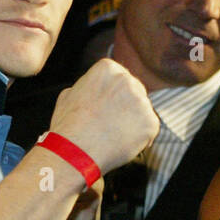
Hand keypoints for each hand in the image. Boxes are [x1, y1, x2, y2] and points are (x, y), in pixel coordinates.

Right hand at [48, 58, 158, 173]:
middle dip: (126, 107)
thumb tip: (93, 87)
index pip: (120, 79)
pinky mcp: (151, 122)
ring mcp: (142, 101)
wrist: (75, 151)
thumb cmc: (69, 125)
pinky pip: (149, 129)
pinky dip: (140, 139)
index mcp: (108, 68)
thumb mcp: (69, 95)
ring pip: (142, 112)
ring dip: (133, 123)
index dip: (114, 97)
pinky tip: (121, 144)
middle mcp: (128, 80)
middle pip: (135, 92)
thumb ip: (88, 86)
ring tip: (112, 136)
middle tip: (110, 125)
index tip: (104, 109)